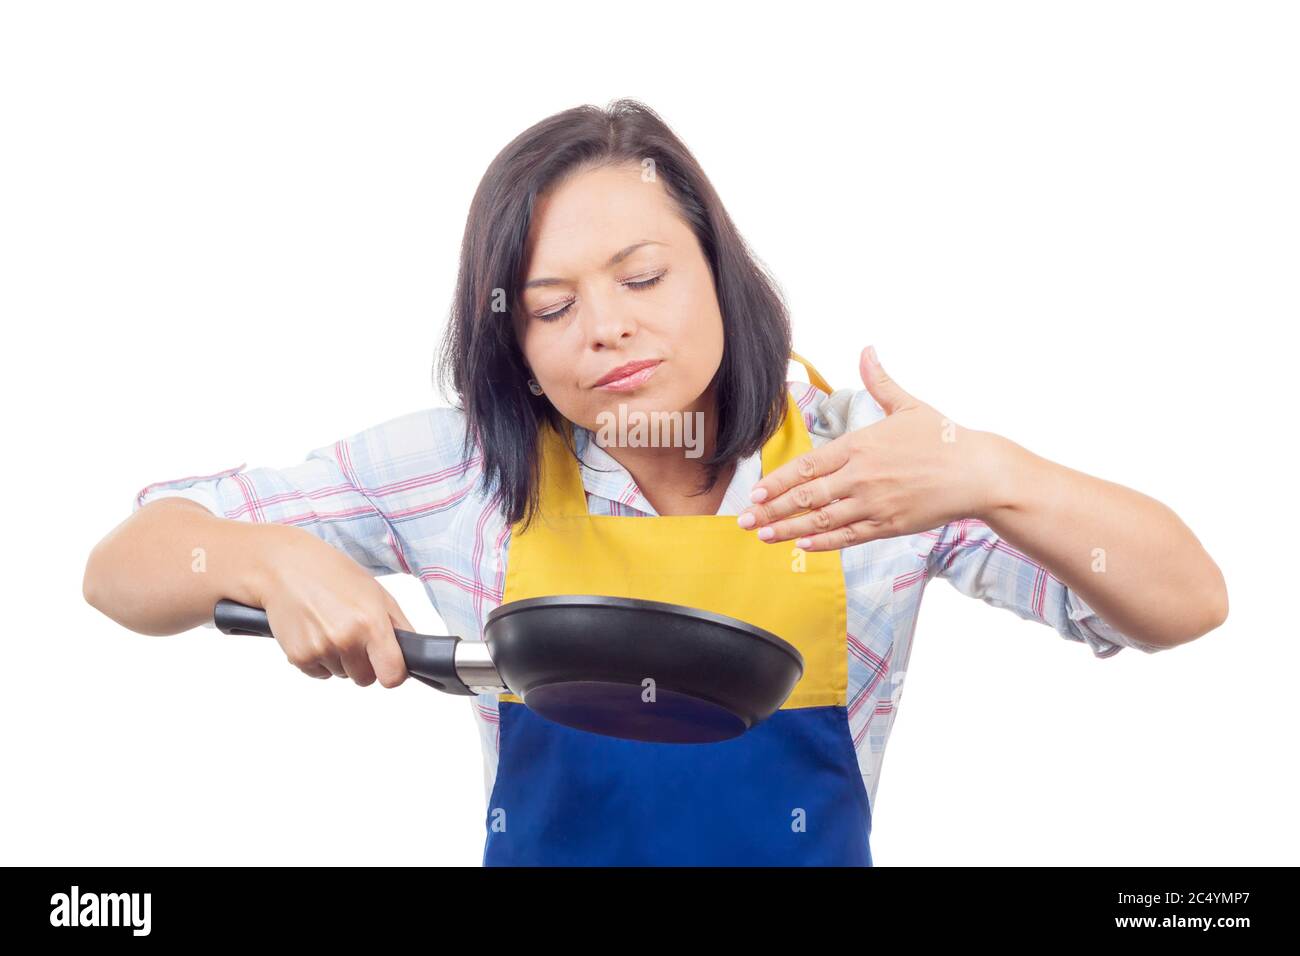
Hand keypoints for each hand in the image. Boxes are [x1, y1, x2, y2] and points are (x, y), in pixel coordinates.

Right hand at [252, 524, 414, 686]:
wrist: (284, 567)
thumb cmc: (333, 574)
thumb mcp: (376, 593)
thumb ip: (399, 626)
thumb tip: (413, 653)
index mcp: (371, 623)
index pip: (393, 675)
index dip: (393, 673)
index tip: (390, 665)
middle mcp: (346, 640)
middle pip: (366, 679)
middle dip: (364, 664)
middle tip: (353, 635)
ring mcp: (320, 650)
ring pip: (341, 675)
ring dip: (340, 660)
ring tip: (330, 627)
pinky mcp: (298, 657)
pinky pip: (319, 674)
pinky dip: (319, 660)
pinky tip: (315, 633)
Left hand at [736, 346, 1008, 550]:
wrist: (978, 472)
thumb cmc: (943, 438)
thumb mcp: (908, 405)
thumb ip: (880, 381)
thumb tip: (867, 349)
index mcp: (860, 446)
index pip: (807, 466)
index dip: (778, 481)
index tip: (755, 493)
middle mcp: (861, 477)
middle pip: (807, 497)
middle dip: (772, 510)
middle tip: (745, 522)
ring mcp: (874, 504)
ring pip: (822, 521)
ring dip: (789, 530)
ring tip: (764, 537)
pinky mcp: (889, 526)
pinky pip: (848, 537)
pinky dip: (823, 543)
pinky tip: (802, 546)